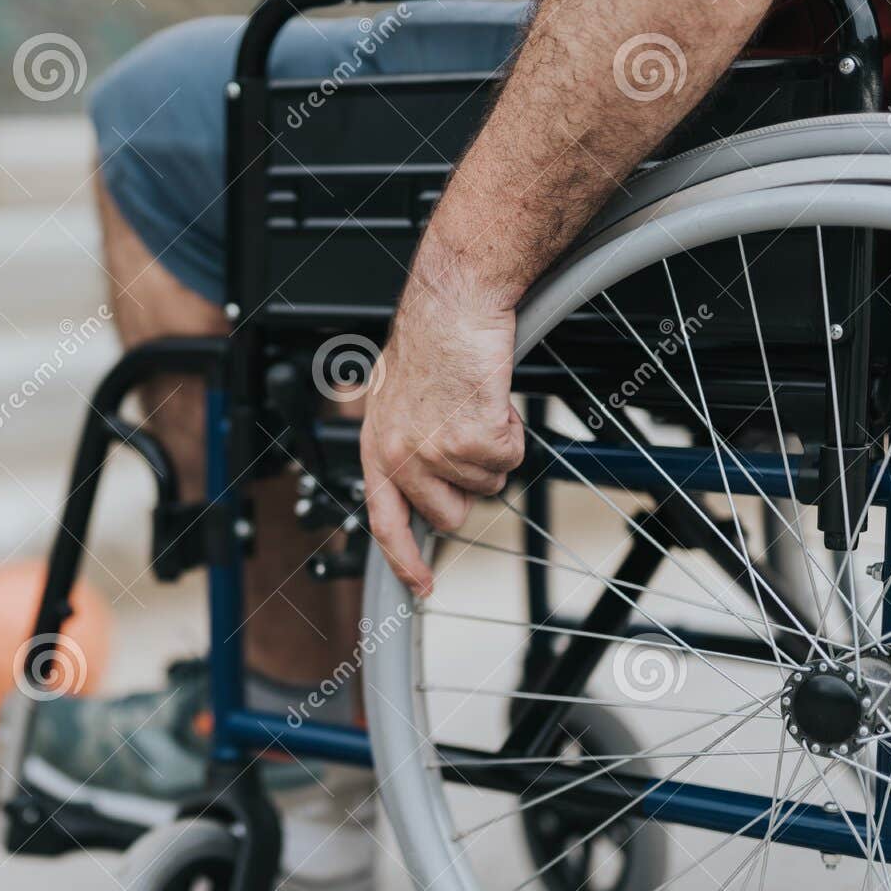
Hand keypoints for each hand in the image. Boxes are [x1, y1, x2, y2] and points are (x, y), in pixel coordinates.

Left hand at [360, 272, 523, 597]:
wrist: (455, 305)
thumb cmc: (432, 342)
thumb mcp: (396, 401)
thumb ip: (403, 445)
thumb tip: (418, 485)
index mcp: (377, 448)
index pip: (385, 522)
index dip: (405, 559)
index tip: (421, 585)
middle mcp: (400, 456)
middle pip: (451, 514)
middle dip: (470, 482)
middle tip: (469, 434)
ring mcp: (435, 451)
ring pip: (487, 484)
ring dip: (493, 447)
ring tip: (475, 403)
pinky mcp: (472, 439)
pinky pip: (511, 458)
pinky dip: (512, 429)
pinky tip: (491, 397)